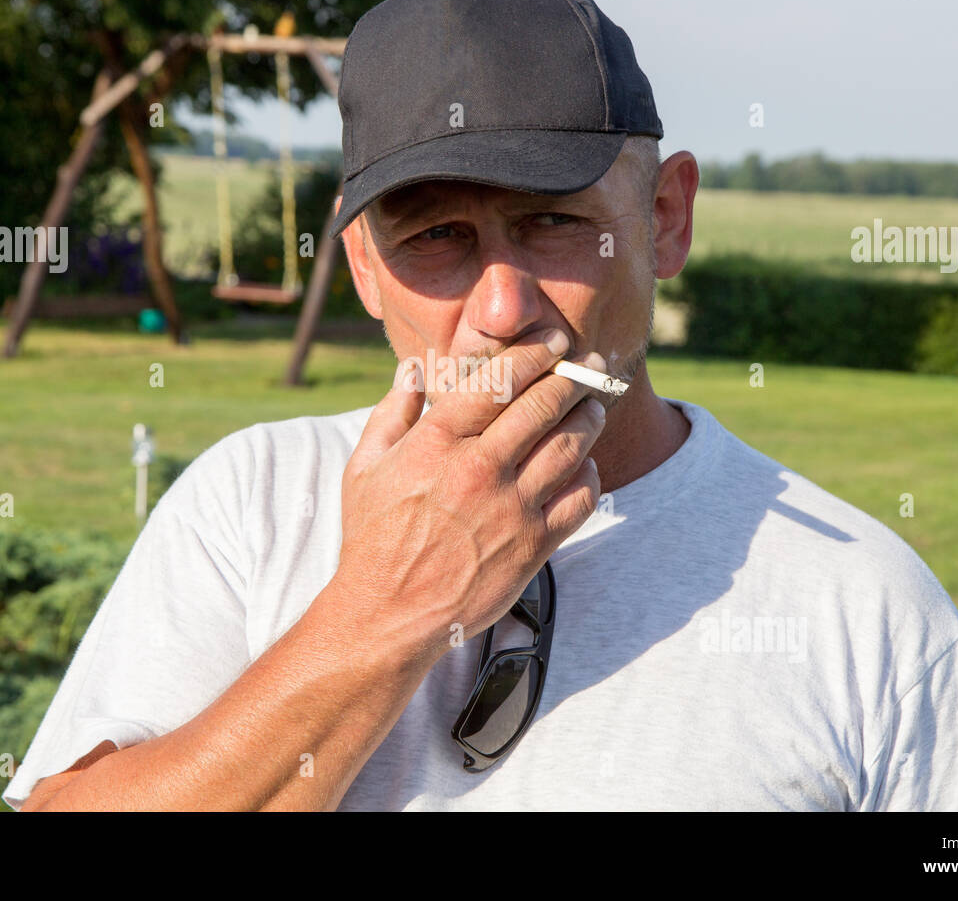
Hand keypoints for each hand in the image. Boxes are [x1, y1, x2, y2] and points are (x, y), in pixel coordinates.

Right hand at [331, 328, 606, 663]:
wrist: (388, 614)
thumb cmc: (373, 538)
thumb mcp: (364, 468)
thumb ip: (392, 414)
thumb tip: (412, 370)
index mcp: (436, 442)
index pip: (498, 381)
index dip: (533, 355)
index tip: (552, 343)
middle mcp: (477, 469)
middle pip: (542, 406)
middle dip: (574, 377)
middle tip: (591, 365)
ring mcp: (509, 508)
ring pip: (569, 446)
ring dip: (588, 418)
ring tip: (593, 406)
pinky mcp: (532, 545)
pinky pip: (579, 497)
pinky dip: (589, 474)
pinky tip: (584, 464)